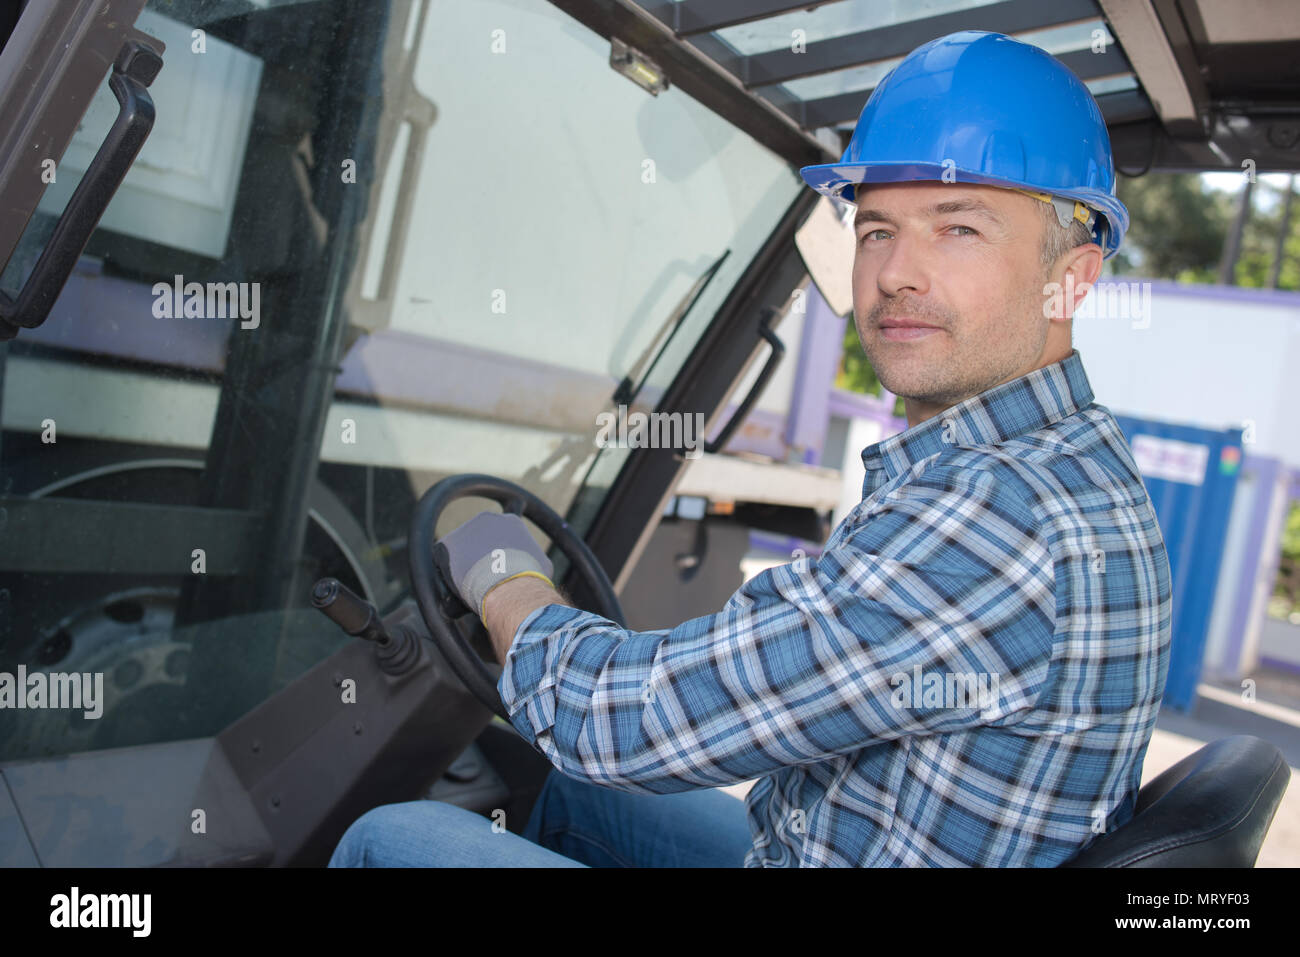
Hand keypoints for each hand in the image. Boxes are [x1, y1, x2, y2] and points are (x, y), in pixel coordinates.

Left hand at [432, 511, 553, 619]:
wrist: (509, 585)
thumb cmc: (530, 579)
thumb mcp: (541, 566)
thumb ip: (532, 562)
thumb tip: (532, 571)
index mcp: (511, 521)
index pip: (501, 530)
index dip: (498, 547)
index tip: (497, 558)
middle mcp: (487, 519)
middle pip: (478, 539)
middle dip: (479, 557)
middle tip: (485, 579)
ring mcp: (465, 530)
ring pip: (461, 551)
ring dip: (465, 566)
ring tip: (474, 588)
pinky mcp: (446, 545)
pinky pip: (443, 562)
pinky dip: (448, 576)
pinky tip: (459, 589)